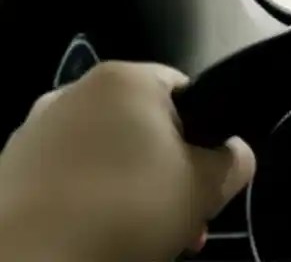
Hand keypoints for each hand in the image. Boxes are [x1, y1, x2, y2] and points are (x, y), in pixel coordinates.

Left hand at [0, 61, 254, 261]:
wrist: (32, 261)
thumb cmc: (128, 209)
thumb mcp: (206, 187)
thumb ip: (235, 161)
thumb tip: (234, 153)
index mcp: (124, 79)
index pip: (186, 91)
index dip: (206, 137)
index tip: (206, 180)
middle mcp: (74, 92)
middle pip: (142, 128)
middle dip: (166, 172)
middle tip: (181, 218)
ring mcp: (34, 131)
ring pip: (104, 155)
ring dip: (129, 188)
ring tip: (141, 235)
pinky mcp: (9, 170)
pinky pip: (67, 177)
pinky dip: (88, 199)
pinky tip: (97, 234)